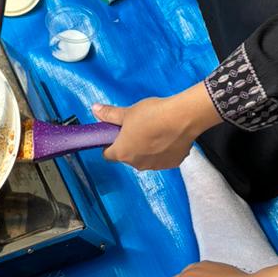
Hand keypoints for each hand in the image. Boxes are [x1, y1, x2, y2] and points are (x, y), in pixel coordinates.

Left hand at [93, 83, 219, 171]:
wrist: (182, 118)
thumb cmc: (152, 115)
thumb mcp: (127, 112)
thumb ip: (110, 114)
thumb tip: (95, 110)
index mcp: (122, 153)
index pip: (107, 154)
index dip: (109, 144)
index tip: (115, 134)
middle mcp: (137, 164)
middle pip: (128, 156)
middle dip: (130, 144)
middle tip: (136, 127)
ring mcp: (156, 166)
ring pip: (146, 159)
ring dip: (147, 149)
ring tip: (154, 131)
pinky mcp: (172, 164)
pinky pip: (163, 158)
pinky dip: (163, 150)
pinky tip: (167, 136)